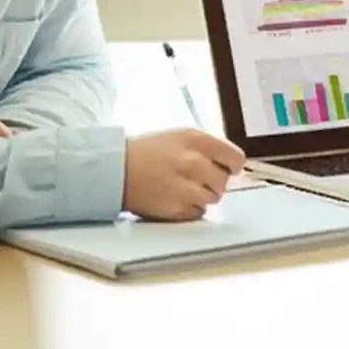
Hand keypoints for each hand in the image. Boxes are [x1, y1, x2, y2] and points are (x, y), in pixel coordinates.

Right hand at [123, 128, 246, 220]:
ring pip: (213, 197)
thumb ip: (209, 148)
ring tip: (182, 187)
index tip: (228, 168)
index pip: (235, 158)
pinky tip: (175, 198)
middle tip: (196, 178)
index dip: (232, 165)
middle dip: (213, 180)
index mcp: (197, 141)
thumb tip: (233, 164)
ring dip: (202, 195)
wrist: (113, 170)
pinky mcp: (176, 207)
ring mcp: (186, 186)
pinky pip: (199, 212)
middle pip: (224, 180)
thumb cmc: (147, 152)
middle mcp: (194, 162)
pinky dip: (190, 208)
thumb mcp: (180, 137)